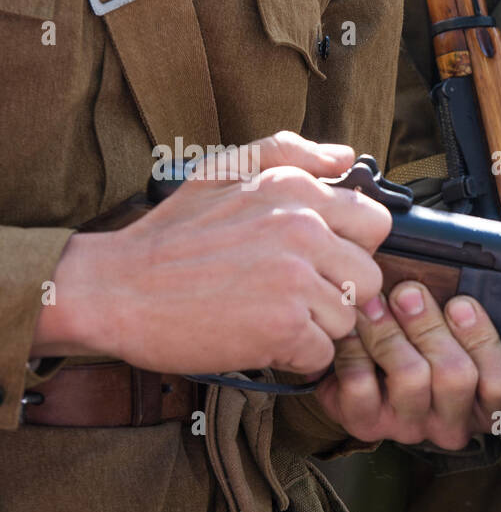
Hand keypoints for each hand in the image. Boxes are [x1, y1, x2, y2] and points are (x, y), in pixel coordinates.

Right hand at [32, 132, 390, 375]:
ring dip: (314, 327)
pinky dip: (294, 357)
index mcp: (295, 191)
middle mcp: (303, 229)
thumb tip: (346, 156)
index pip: (376, 223)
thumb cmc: (170, 235)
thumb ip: (289, 154)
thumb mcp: (222, 172)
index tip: (323, 260)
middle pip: (370, 278)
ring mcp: (296, 278)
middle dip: (339, 293)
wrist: (114, 289)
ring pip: (348, 319)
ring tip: (269, 314)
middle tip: (294, 296)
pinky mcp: (285, 325)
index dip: (354, 248)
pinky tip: (261, 339)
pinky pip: (322, 353)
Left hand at [314, 229, 500, 447]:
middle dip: (428, 329)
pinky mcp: (371, 424)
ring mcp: (415, 424)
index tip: (462, 302)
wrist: (381, 374)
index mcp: (497, 394)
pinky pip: (362, 400)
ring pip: (409, 383)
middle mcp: (460, 417)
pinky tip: (348, 334)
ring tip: (373, 304)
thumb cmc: (448, 330)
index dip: (482, 342)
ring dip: (388, 337)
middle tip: (408, 291)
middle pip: (454, 379)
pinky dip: (351, 361)